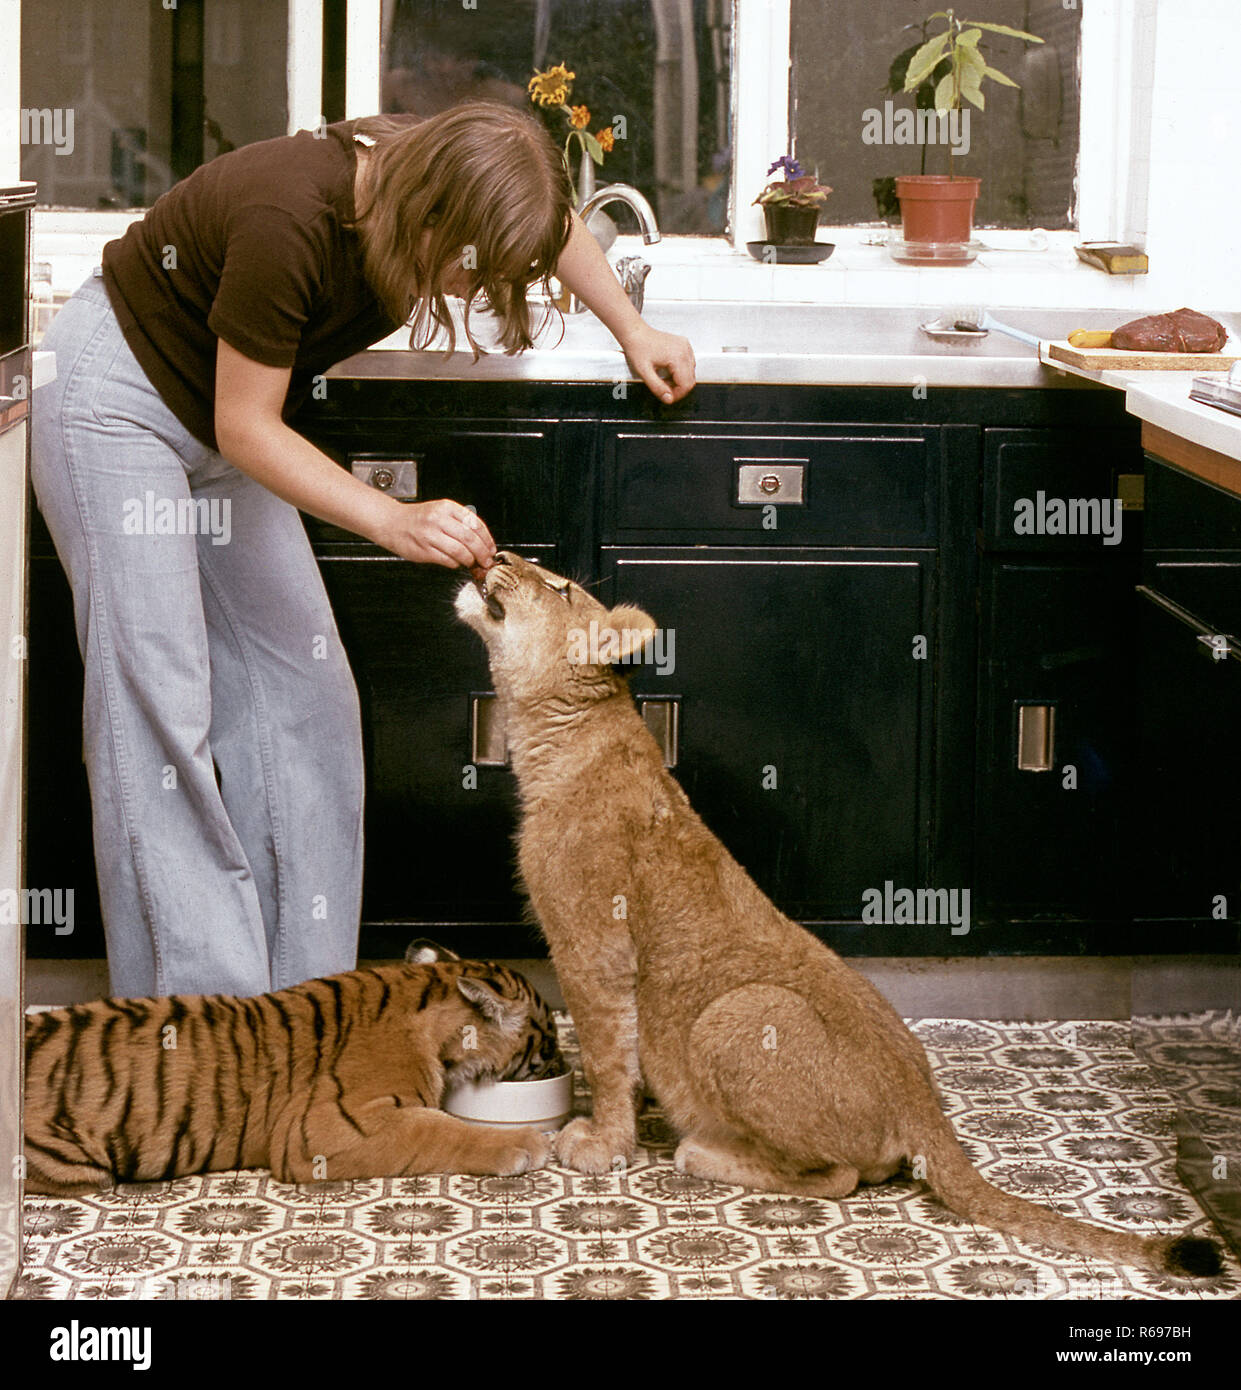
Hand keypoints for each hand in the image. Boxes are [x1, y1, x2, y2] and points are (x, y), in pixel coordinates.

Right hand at [376, 498, 495, 569]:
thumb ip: (460, 522)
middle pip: (470, 539)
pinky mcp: (424, 550)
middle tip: (486, 561)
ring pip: (460, 551)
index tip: (491, 549)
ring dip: (470, 560)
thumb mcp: (440, 511)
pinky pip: (448, 560)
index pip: (475, 524)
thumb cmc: (418, 519)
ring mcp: (430, 534)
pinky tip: (455, 562)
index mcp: (447, 507)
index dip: (487, 540)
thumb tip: (482, 542)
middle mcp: (439, 519)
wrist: (392, 522)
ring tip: (471, 563)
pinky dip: (456, 564)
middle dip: (482, 554)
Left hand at [618, 323, 695, 403]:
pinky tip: (668, 371)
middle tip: (664, 388)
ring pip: (690, 373)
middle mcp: (685, 350)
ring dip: (679, 381)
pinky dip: (680, 372)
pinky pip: (688, 364)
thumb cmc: (638, 348)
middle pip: (690, 380)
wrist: (636, 334)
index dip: (677, 394)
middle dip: (678, 388)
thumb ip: (657, 388)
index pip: (686, 384)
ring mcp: (686, 347)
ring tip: (663, 378)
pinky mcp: (684, 346)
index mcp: (677, 356)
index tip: (667, 396)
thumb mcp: (644, 372)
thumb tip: (668, 399)